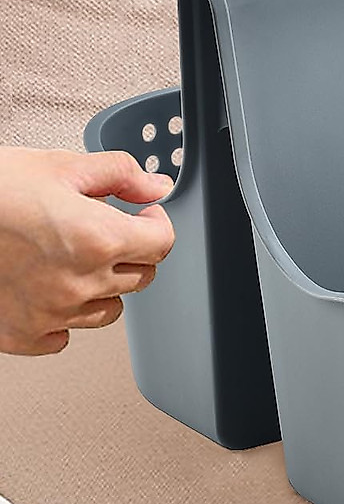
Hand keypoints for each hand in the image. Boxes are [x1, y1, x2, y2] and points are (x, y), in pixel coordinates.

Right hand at [0, 148, 174, 355]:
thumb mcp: (59, 166)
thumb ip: (120, 175)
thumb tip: (155, 187)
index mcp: (98, 238)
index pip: (162, 244)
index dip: (155, 224)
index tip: (143, 216)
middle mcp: (80, 282)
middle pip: (140, 277)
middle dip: (131, 253)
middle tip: (104, 232)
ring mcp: (52, 313)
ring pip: (108, 310)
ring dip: (100, 286)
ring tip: (69, 259)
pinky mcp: (21, 335)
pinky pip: (63, 337)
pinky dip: (61, 317)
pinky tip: (45, 289)